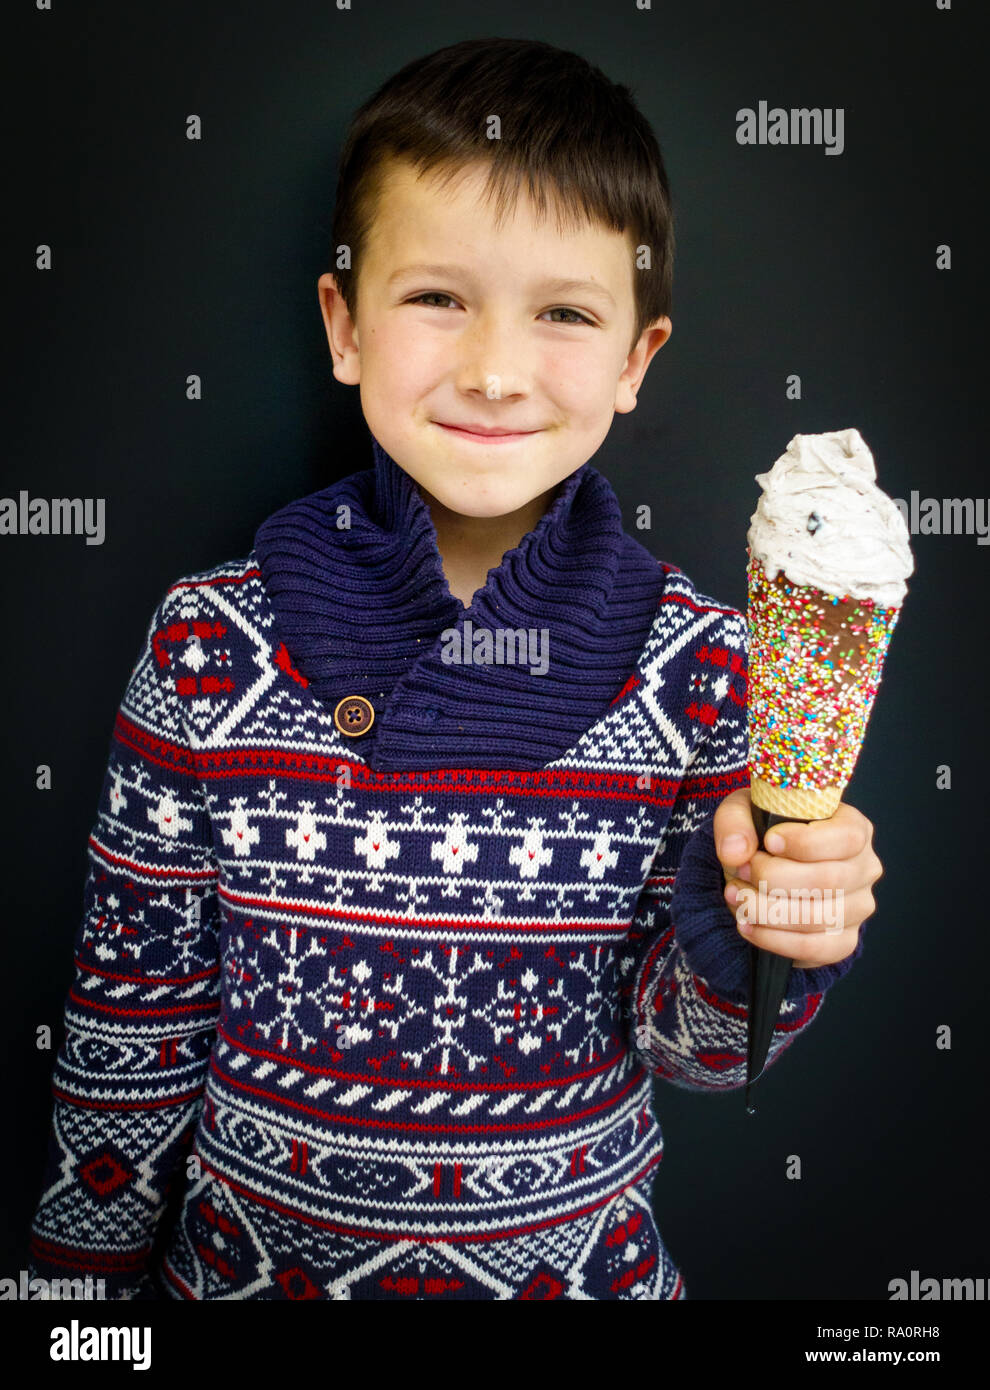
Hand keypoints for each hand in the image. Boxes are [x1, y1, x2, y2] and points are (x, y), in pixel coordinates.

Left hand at [712, 788, 882, 967]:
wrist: (762, 873)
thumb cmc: (762, 835)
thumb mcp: (743, 812)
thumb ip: (735, 823)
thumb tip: (735, 852)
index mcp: (854, 829)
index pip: (847, 838)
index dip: (806, 842)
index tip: (769, 842)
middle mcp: (864, 869)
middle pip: (828, 880)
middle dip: (774, 878)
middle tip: (741, 872)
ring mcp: (858, 908)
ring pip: (818, 918)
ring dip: (767, 910)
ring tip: (736, 897)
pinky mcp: (843, 941)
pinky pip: (814, 948)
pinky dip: (774, 940)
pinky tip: (747, 926)